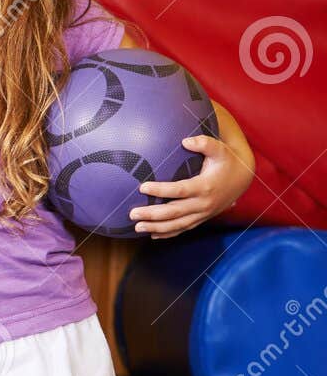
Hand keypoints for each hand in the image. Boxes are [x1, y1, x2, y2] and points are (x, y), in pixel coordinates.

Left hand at [131, 134, 253, 238]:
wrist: (243, 178)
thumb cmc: (226, 160)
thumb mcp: (219, 149)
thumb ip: (205, 143)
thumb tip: (186, 140)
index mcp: (205, 186)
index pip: (179, 190)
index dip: (161, 190)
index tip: (142, 187)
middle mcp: (204, 203)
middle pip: (175, 212)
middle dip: (153, 215)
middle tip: (132, 213)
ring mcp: (203, 214)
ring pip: (178, 224)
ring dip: (157, 228)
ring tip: (137, 227)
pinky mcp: (203, 218)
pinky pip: (184, 228)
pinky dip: (169, 234)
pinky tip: (152, 235)